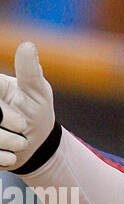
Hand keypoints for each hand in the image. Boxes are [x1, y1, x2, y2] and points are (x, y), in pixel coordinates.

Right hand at [0, 42, 56, 169]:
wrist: (37, 144)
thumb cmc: (36, 111)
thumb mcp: (38, 91)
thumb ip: (30, 72)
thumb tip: (28, 46)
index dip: (4, 111)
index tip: (17, 116)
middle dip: (12, 123)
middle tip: (23, 126)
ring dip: (11, 143)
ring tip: (21, 141)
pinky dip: (6, 157)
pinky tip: (13, 154)